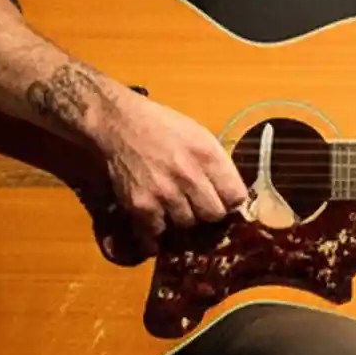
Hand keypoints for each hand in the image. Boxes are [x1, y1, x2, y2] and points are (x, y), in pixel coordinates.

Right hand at [92, 94, 247, 254]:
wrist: (119, 122)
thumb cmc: (163, 126)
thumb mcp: (199, 135)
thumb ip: (217, 165)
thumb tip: (233, 196)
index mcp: (208, 155)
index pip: (236, 196)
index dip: (231, 200)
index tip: (223, 199)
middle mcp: (189, 175)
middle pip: (214, 215)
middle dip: (208, 211)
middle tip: (198, 203)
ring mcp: (165, 193)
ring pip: (188, 224)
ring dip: (182, 217)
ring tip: (173, 203)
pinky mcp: (141, 205)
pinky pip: (158, 232)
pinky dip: (157, 229)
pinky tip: (156, 218)